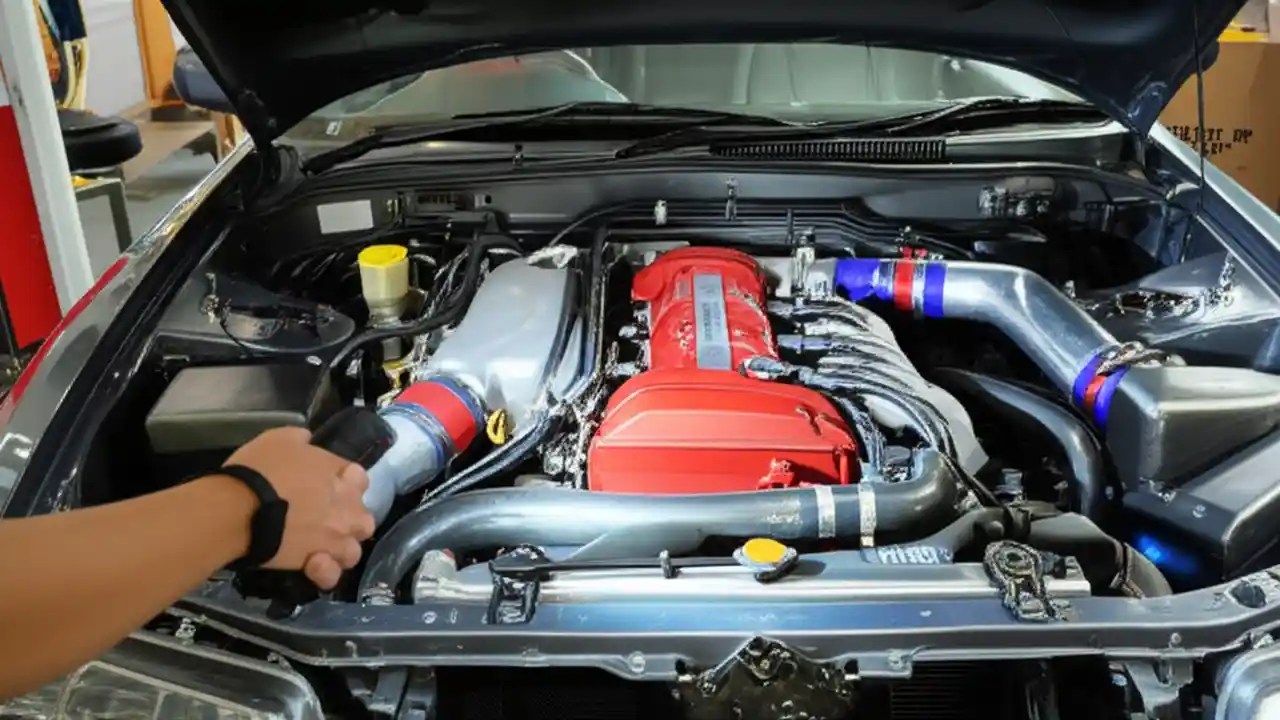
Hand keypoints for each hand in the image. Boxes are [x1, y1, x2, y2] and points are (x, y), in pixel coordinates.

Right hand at [221, 427, 375, 588]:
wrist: (237, 508)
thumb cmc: (259, 469)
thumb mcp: (280, 438)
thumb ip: (301, 440)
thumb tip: (308, 441)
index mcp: (340, 478)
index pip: (359, 478)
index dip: (347, 480)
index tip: (329, 481)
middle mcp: (345, 509)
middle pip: (363, 518)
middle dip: (350, 519)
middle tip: (326, 518)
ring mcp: (334, 538)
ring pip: (352, 550)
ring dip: (340, 549)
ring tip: (320, 547)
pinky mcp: (316, 563)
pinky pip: (331, 574)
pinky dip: (324, 571)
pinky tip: (311, 564)